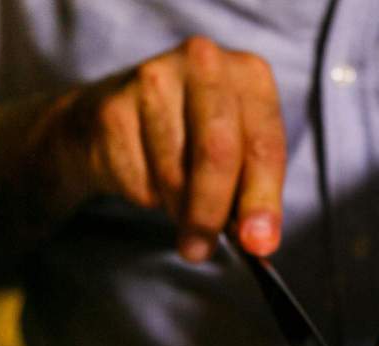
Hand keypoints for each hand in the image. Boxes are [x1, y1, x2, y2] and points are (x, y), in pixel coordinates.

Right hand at [55, 36, 285, 261]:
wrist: (117, 118)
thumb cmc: (193, 137)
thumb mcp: (239, 153)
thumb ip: (253, 192)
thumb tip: (259, 240)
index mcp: (250, 75)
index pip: (264, 144)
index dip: (263, 199)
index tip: (259, 243)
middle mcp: (204, 64)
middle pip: (216, 152)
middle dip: (211, 212)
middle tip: (202, 249)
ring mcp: (153, 80)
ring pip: (174, 173)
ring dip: (178, 207)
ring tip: (178, 200)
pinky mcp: (113, 109)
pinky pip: (138, 178)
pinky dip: (146, 196)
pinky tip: (147, 177)